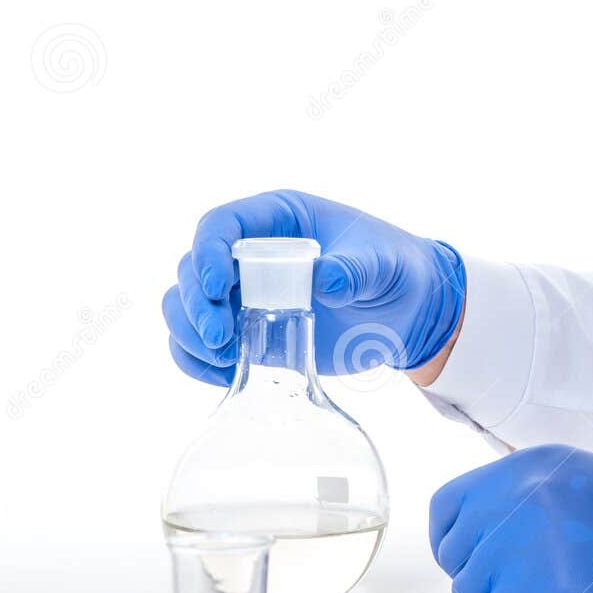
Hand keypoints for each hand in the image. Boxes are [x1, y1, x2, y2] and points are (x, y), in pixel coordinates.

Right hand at [162, 190, 464, 385]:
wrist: (409, 312)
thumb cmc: (396, 269)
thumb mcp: (384, 265)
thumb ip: (356, 269)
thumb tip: (324, 279)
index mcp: (277, 219)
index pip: (221, 225)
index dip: (207, 252)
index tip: (217, 285)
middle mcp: (249, 254)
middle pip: (191, 269)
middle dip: (195, 304)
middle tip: (221, 337)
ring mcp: (244, 295)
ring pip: (183, 307)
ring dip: (190, 333)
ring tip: (225, 357)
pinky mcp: (248, 334)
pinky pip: (199, 346)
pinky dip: (198, 362)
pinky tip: (223, 373)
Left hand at [429, 444, 592, 592]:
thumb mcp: (589, 485)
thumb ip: (530, 501)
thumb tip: (475, 541)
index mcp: (534, 463)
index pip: (447, 508)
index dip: (463, 547)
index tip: (497, 568)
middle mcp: (526, 493)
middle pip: (459, 561)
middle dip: (495, 587)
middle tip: (549, 592)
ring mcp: (536, 539)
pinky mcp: (552, 591)